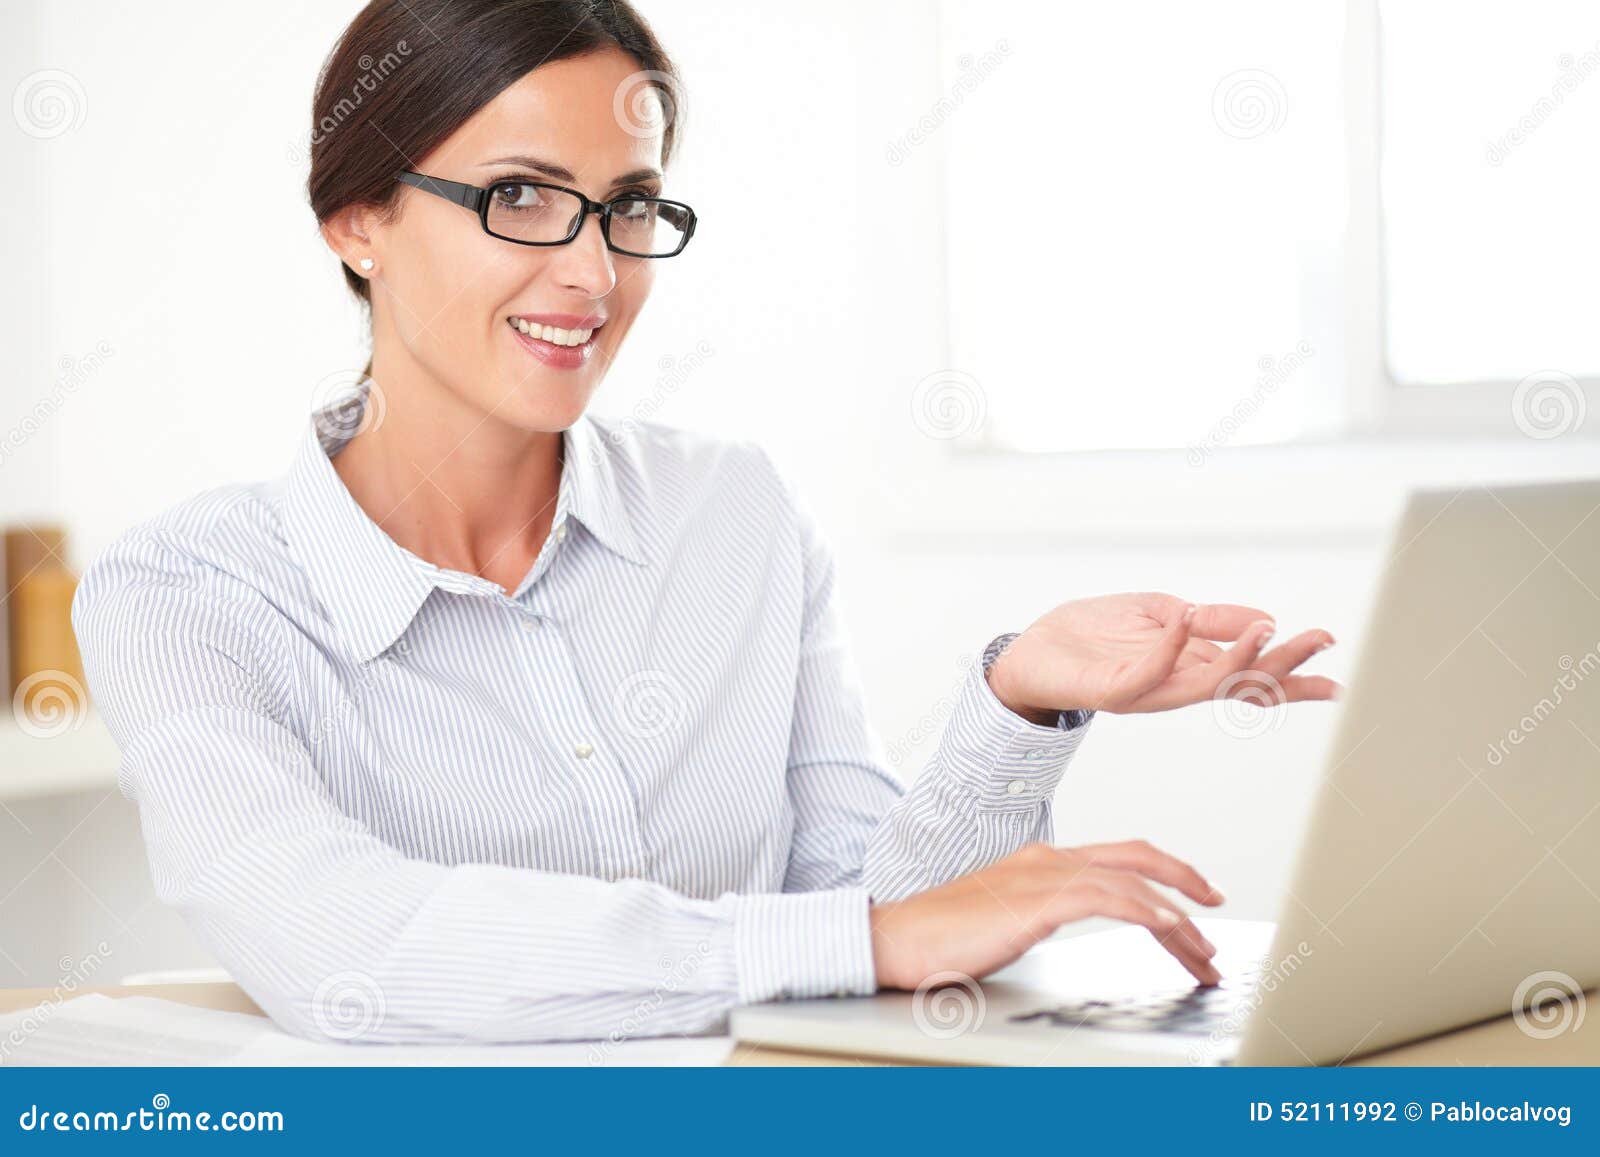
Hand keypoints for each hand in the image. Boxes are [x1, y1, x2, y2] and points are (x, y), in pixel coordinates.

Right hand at [870, 840, 1225, 988]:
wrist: (896, 939)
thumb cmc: (941, 938)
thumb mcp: (1006, 921)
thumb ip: (1040, 915)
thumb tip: (1065, 928)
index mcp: (1042, 861)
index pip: (1119, 856)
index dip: (1166, 870)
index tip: (1196, 900)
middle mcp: (1048, 860)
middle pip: (1136, 859)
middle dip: (1186, 884)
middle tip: (1218, 916)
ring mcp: (1042, 876)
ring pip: (1131, 886)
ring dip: (1176, 921)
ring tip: (1202, 952)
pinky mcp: (1034, 902)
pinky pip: (1105, 899)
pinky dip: (1144, 911)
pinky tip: (1167, 928)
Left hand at [986, 591, 1339, 721]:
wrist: (1033, 652)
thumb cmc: (1094, 634)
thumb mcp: (1161, 612)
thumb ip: (1209, 618)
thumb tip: (1262, 619)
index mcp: (1191, 667)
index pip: (1252, 677)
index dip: (1293, 677)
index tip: (1339, 678)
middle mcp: (1176, 686)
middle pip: (1241, 683)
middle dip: (1283, 665)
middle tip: (1321, 642)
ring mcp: (1147, 692)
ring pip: (1204, 685)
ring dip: (1238, 659)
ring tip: (1269, 630)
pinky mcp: (1112, 691)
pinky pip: (1148, 673)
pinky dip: (1171, 647)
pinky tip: (1189, 620)